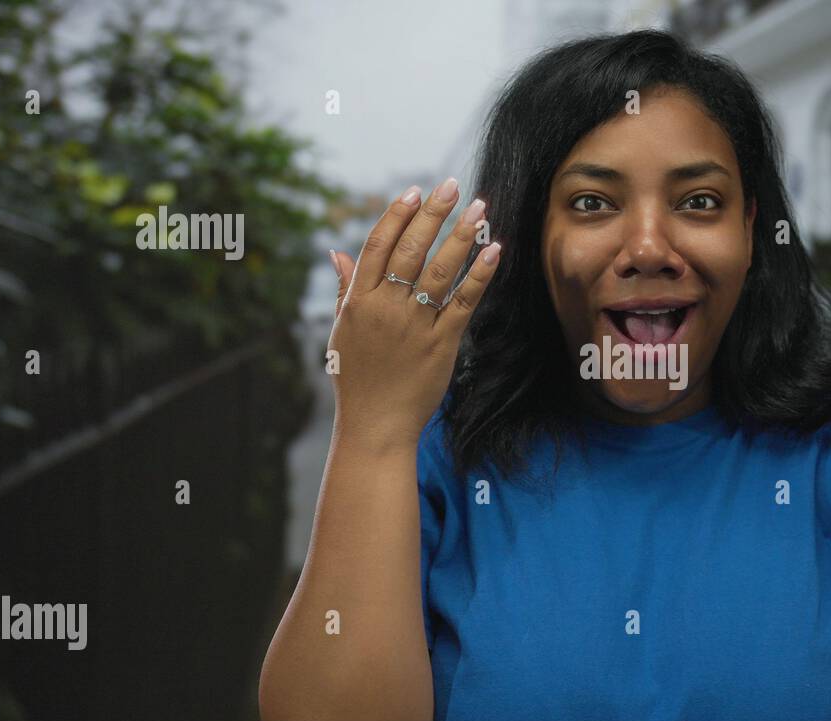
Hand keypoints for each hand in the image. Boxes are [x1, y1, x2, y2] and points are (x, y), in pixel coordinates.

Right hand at [325, 179, 499, 450]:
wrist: (376, 425)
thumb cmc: (356, 379)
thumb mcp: (342, 333)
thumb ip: (345, 290)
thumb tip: (337, 253)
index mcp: (358, 302)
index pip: (377, 246)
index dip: (397, 215)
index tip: (415, 191)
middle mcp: (386, 308)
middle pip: (410, 250)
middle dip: (433, 214)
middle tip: (453, 185)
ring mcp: (414, 326)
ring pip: (439, 270)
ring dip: (461, 235)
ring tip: (479, 207)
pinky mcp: (441, 344)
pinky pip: (463, 302)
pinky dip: (479, 274)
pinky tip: (494, 250)